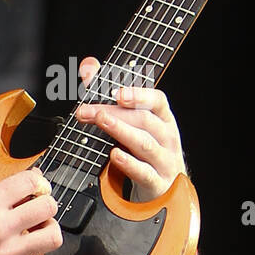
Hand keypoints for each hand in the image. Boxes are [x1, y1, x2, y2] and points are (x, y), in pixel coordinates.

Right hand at [0, 168, 98, 254]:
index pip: (31, 181)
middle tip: (33, 205)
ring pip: (54, 235)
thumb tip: (26, 184)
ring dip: (49, 227)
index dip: (35, 181)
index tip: (31, 185)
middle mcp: (0, 229)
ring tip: (36, 228)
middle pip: (47, 206)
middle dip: (44, 202)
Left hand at [73, 54, 187, 197]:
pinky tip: (114, 155)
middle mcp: (167, 138)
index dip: (139, 95)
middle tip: (87, 111)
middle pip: (144, 120)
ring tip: (101, 123)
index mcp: (163, 119)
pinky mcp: (157, 183)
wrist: (159, 189)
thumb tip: (89, 65)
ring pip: (145, 144)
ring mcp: (164, 161)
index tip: (118, 93)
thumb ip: (106, 90)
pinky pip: (145, 172)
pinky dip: (129, 164)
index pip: (157, 101)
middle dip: (114, 113)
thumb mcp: (130, 121)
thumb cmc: (143, 149)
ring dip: (121, 131)